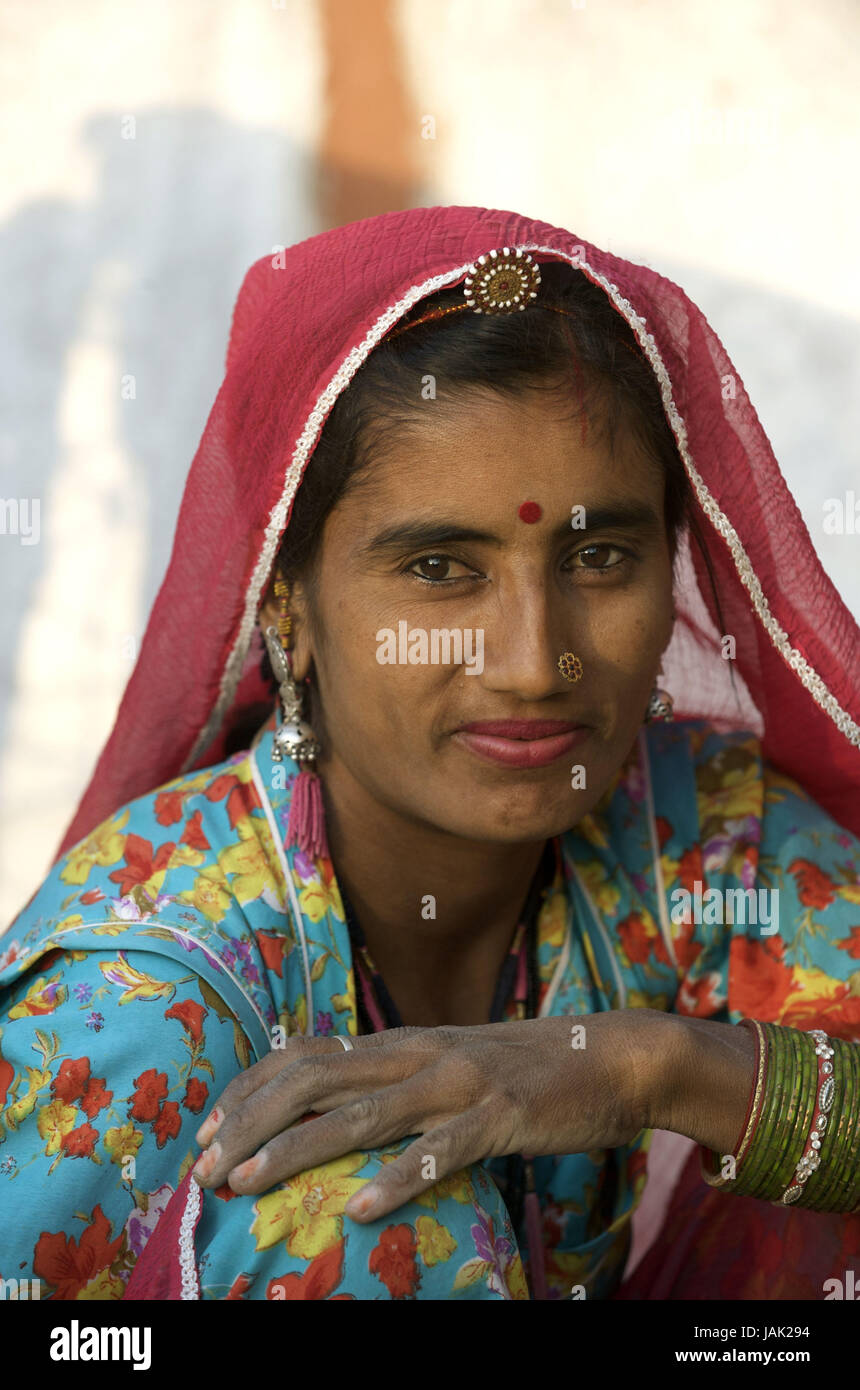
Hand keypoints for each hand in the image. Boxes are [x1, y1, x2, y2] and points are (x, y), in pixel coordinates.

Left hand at [191, 1010, 664, 1222]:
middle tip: (205, 1165)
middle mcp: (422, 1053)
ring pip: (365, 1112)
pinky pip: (442, 1151)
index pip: (309, 1053)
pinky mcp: (503, 1116)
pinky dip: (398, 1178)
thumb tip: (341, 1109)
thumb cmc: (532, 1069)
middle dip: (252, 1119)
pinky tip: (361, 1210)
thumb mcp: (454, 1064)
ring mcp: (462, 1082)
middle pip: (317, 1077)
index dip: (252, 1089)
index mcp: (406, 1042)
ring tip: (248, 1179)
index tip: (208, 1130)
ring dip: (299, 1147)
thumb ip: (401, 1081)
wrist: (616, 1055)